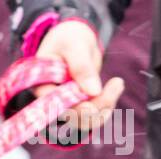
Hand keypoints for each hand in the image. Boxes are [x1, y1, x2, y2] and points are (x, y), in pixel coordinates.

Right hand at [36, 20, 123, 136]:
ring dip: (105, 106)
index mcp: (42, 88)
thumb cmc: (69, 37)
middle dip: (95, 107)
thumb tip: (93, 91)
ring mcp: (67, 106)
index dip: (72, 110)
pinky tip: (116, 86)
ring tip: (117, 84)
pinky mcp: (81, 105)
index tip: (91, 108)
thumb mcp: (74, 45)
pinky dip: (108, 104)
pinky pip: (94, 114)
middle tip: (116, 85)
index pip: (54, 107)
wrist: (76, 38)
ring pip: (86, 120)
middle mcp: (52, 102)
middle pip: (72, 117)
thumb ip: (81, 67)